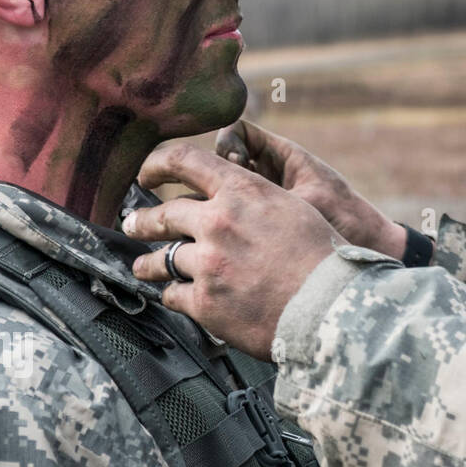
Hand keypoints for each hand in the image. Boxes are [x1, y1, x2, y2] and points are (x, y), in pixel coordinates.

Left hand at [123, 143, 340, 359]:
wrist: (330, 306)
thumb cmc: (323, 258)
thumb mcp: (295, 209)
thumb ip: (256, 200)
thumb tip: (235, 198)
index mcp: (243, 192)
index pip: (185, 160)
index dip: (157, 164)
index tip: (146, 174)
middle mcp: (218, 222)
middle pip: (162, 214)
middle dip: (142, 220)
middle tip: (134, 224)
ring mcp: (208, 263)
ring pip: (158, 259)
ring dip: (149, 263)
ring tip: (145, 267)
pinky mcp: (204, 301)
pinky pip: (172, 295)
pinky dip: (176, 296)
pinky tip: (181, 297)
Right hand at [215, 119, 406, 259]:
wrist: (366, 249)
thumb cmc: (346, 218)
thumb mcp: (310, 198)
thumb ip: (271, 190)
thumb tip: (227, 177)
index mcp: (282, 156)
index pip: (236, 132)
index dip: (227, 142)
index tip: (234, 163)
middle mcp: (265, 173)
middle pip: (217, 161)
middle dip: (209, 174)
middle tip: (217, 194)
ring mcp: (258, 198)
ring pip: (216, 190)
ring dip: (211, 202)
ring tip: (216, 220)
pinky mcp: (255, 224)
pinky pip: (224, 216)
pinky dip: (218, 223)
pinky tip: (224, 238)